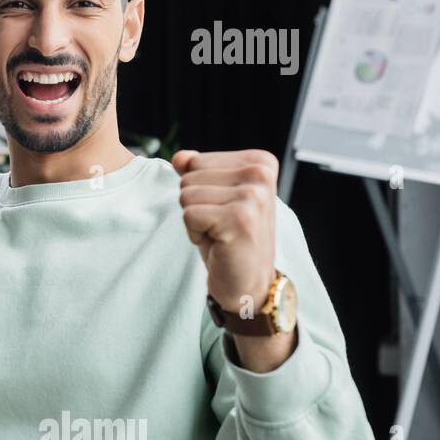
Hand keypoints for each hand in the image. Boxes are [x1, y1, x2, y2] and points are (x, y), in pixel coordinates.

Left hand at [174, 148, 294, 372]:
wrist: (248, 281)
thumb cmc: (227, 236)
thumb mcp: (212, 197)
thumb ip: (195, 170)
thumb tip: (179, 157)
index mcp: (259, 162)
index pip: (195, 161)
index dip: (200, 190)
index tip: (223, 209)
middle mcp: (261, 174)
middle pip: (188, 178)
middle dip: (195, 206)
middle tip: (221, 225)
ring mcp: (253, 196)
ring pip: (186, 196)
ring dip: (195, 221)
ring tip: (220, 234)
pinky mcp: (240, 219)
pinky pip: (188, 215)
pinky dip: (195, 234)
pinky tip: (218, 243)